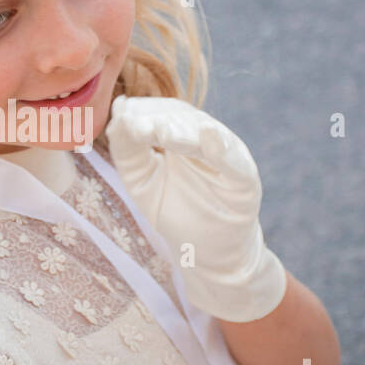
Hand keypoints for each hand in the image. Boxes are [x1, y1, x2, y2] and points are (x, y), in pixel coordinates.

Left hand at [105, 95, 286, 321]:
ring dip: (183, 131)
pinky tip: (208, 136)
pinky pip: (234, 162)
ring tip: (161, 131)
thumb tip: (118, 114)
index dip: (144, 111)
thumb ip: (128, 149)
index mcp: (184, 135)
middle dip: (158, 119)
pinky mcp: (246, 181)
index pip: (165, 112)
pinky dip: (222, 149)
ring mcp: (229, 159)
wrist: (206, 253)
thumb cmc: (175, 212)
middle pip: (185, 118)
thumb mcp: (142, 179)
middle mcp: (209, 140)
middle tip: (134, 122)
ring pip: (208, 135)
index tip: (121, 112)